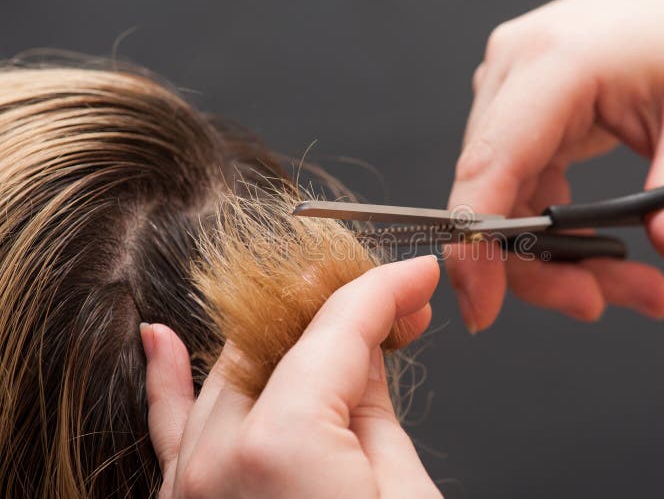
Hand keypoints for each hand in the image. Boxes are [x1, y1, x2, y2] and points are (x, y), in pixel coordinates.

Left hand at [142, 256, 441, 498]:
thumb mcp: (403, 493)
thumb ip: (373, 410)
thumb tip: (367, 351)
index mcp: (278, 447)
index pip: (337, 329)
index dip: (385, 289)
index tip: (414, 276)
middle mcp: (217, 461)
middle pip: (279, 341)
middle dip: (340, 309)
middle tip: (393, 303)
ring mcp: (191, 487)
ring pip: (227, 371)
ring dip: (279, 336)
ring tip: (326, 313)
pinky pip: (169, 429)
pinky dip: (169, 380)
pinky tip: (161, 339)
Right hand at [447, 0, 663, 330]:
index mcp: (550, 63)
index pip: (488, 167)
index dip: (476, 245)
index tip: (482, 307)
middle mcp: (511, 73)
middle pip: (493, 197)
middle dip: (543, 266)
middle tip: (606, 302)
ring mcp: (507, 89)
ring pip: (504, 201)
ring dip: (555, 256)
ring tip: (632, 284)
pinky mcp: (516, 108)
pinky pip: (516, 186)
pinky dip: (554, 230)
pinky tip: (602, 249)